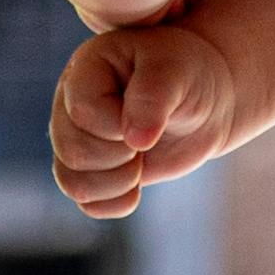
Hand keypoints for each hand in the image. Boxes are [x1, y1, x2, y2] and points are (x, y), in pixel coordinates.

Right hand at [51, 19, 239, 219]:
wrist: (204, 101)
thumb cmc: (187, 76)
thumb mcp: (177, 71)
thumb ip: (153, 96)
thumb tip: (136, 140)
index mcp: (85, 70)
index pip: (83, 110)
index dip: (118, 125)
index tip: (151, 115)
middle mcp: (70, 106)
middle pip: (72, 150)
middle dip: (120, 155)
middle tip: (148, 139)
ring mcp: (77, 140)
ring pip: (72, 183)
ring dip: (117, 182)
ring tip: (142, 160)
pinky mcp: (92, 171)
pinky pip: (87, 204)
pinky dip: (117, 202)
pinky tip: (140, 183)